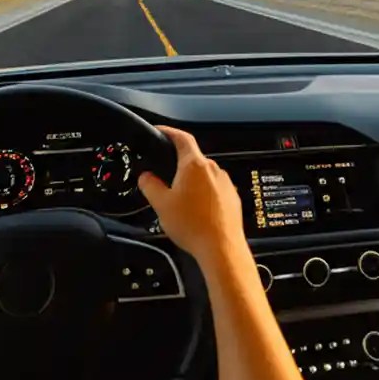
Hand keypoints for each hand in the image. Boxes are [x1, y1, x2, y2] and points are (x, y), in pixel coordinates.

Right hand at [138, 126, 249, 267]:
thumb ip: (149, 185)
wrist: (221, 248)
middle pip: (192, 159)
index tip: (162, 131)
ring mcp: (225, 183)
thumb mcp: (161, 204)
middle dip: (178, 165)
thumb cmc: (194, 226)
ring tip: (180, 203)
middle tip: (165, 179)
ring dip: (192, 183)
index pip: (182, 137)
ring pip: (204, 176)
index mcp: (194, 165)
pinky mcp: (232, 197)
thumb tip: (145, 177)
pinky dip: (204, 195)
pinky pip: (215, 189)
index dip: (169, 131)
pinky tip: (196, 213)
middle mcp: (213, 170)